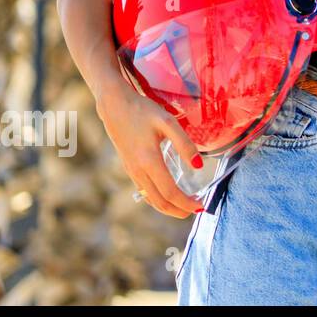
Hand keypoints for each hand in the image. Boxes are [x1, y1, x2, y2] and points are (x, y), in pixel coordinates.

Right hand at [96, 83, 204, 216]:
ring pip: (151, 199)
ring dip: (169, 207)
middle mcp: (138, 171)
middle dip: (179, 210)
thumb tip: (198, 166)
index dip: (186, 203)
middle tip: (197, 209)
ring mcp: (132, 171)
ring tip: (187, 206)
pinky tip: (168, 196)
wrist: (115, 106)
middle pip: (160, 201)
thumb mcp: (168, 122)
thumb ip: (184, 144)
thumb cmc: (143, 111)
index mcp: (149, 161)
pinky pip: (144, 191)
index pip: (170, 192)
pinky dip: (158, 199)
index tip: (201, 206)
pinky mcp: (129, 168)